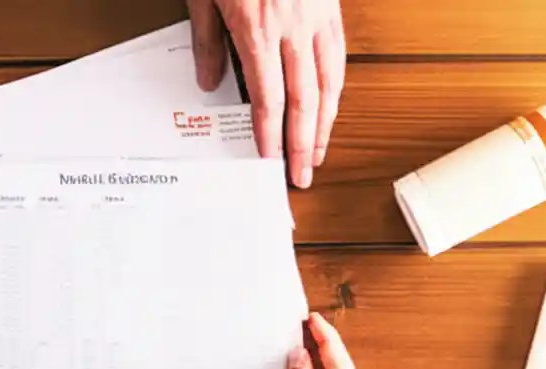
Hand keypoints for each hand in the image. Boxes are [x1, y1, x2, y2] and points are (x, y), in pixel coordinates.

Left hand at [186, 0, 345, 188]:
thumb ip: (206, 37)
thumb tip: (208, 82)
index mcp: (257, 25)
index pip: (267, 97)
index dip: (271, 134)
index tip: (269, 159)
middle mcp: (292, 26)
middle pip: (303, 99)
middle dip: (303, 144)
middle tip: (301, 174)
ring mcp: (316, 17)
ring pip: (328, 83)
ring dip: (325, 125)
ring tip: (318, 153)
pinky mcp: (331, 8)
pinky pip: (339, 56)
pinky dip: (336, 89)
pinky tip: (330, 108)